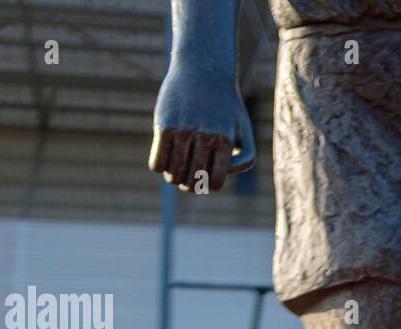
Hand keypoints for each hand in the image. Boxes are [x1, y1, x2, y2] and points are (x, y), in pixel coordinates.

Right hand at [148, 64, 255, 192]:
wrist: (202, 69)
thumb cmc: (225, 106)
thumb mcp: (244, 130)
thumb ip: (244, 159)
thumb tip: (222, 175)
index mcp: (225, 141)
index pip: (214, 182)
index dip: (208, 186)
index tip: (205, 179)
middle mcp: (204, 136)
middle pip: (192, 181)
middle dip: (190, 185)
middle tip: (188, 177)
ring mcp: (183, 131)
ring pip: (173, 174)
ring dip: (174, 177)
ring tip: (177, 169)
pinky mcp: (163, 126)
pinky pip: (156, 163)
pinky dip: (159, 167)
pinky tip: (165, 157)